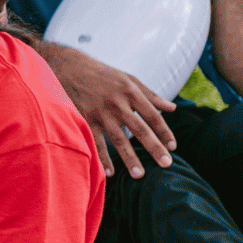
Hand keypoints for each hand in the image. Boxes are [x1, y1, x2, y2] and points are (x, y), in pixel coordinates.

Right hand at [46, 44, 175, 178]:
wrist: (69, 67)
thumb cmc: (102, 74)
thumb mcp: (128, 78)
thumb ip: (150, 95)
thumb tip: (171, 108)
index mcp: (131, 92)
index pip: (153, 115)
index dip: (164, 132)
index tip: (173, 147)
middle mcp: (118, 103)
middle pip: (140, 129)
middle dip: (154, 147)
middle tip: (166, 164)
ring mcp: (100, 113)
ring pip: (118, 139)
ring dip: (129, 158)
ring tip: (139, 175)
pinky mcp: (85, 118)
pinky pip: (95, 141)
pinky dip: (102, 157)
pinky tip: (110, 172)